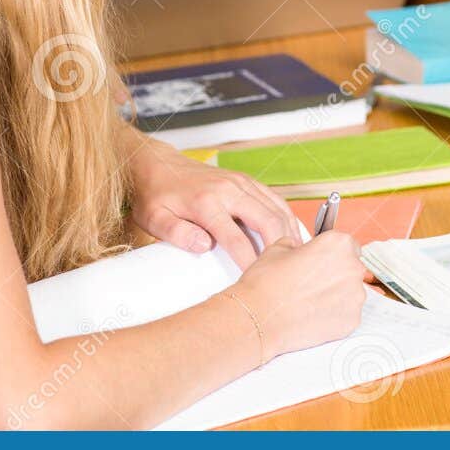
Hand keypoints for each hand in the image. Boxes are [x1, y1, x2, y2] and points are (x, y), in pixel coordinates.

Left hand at [125, 137, 298, 263]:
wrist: (156, 165)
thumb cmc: (155, 197)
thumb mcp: (154, 218)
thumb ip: (177, 233)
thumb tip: (204, 246)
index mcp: (206, 202)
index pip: (237, 240)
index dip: (251, 265)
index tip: (258, 285)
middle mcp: (228, 189)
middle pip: (268, 221)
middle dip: (281, 249)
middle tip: (287, 274)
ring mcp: (240, 182)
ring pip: (277, 208)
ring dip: (289, 233)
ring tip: (295, 260)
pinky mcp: (246, 180)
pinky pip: (274, 199)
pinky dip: (287, 218)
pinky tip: (290, 237)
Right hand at [229, 231, 366, 360]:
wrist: (260, 317)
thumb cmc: (267, 282)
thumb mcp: (278, 247)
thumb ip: (297, 244)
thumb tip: (299, 249)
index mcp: (338, 244)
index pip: (348, 244)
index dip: (332, 253)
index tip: (322, 261)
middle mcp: (353, 268)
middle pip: (351, 268)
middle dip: (335, 274)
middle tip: (312, 282)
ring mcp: (355, 297)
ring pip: (351, 292)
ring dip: (336, 294)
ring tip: (310, 300)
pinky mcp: (352, 321)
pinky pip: (348, 314)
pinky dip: (335, 314)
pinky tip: (313, 314)